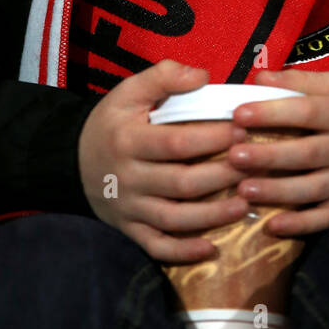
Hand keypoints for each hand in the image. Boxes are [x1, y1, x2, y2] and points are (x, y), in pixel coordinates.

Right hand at [77, 60, 251, 263]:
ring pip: (173, 219)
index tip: (243, 131)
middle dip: (221, 176)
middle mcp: (129, 178)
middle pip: (181, 183)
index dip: (212, 139)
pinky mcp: (129, 229)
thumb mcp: (128, 91)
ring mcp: (129, 208)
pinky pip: (156, 246)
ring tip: (245, 205)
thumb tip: (203, 76)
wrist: (73, 160)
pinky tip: (211, 248)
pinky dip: (182, 252)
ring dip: (212, 216)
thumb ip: (163, 77)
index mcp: (129, 140)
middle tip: (255, 166)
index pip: (176, 143)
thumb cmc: (113, 122)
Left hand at [227, 67, 328, 235]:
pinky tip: (273, 225)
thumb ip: (299, 83)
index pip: (307, 112)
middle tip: (233, 156)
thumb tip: (259, 79)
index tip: (238, 114)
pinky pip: (327, 217)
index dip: (272, 113)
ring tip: (244, 190)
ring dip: (278, 191)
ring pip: (315, 188)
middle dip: (270, 156)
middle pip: (309, 153)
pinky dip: (301, 224)